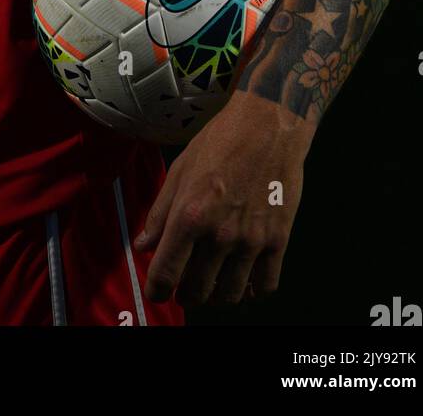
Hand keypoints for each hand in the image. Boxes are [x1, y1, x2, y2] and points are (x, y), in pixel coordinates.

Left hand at [133, 92, 315, 308]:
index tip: (158, 291)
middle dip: (185, 295)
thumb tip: (143, 245)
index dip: (157, 290)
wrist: (268, 125)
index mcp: (189, 214)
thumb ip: (160, 212)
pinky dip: (251, 292)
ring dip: (216, 296)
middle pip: (197, 291)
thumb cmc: (221, 140)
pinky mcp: (278, 240)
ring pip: (230, 295)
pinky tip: (244, 281)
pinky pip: (264, 286)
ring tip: (212, 285)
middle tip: (184, 288)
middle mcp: (219, 233)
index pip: (166, 273)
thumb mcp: (180, 169)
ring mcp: (251, 240)